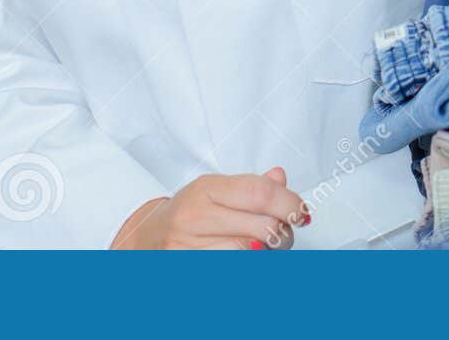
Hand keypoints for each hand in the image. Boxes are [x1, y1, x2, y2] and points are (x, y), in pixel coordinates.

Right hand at [111, 166, 308, 249]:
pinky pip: (234, 268)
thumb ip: (252, 186)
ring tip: (265, 244)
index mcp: (207, 189)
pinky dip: (250, 263)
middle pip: (262, 227)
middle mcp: (195, 218)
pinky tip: (250, 256)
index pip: (260, 193)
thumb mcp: (217, 189)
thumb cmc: (188, 212)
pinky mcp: (190, 270)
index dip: (289, 203)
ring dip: (269, 252)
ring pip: (251, 253)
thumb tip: (280, 178)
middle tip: (286, 230)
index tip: (301, 212)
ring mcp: (189, 249)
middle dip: (283, 231)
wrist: (147, 237)